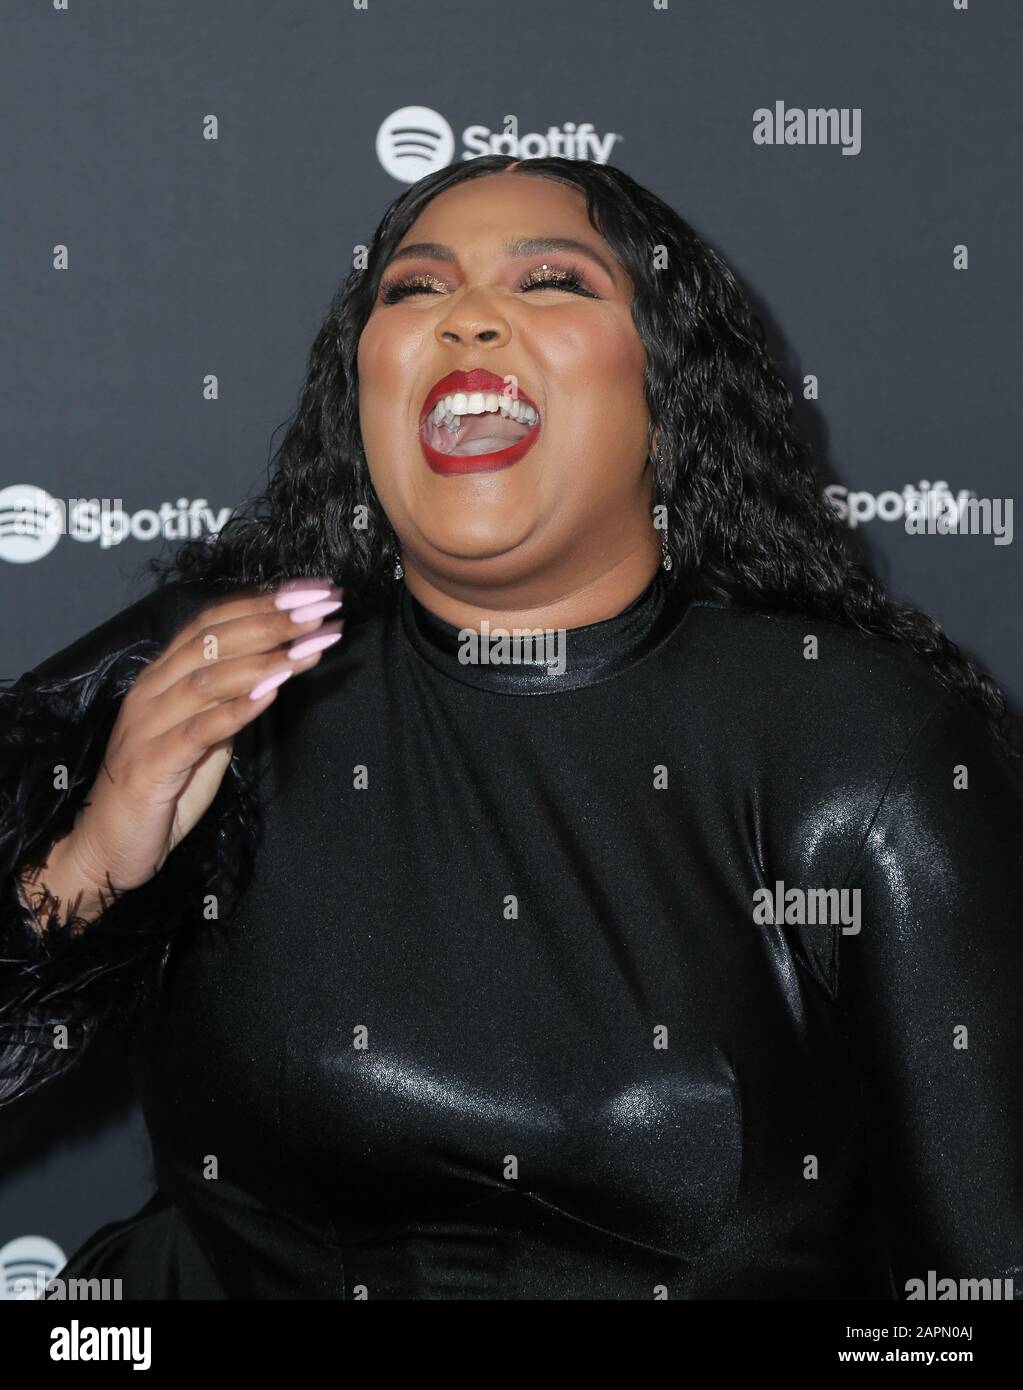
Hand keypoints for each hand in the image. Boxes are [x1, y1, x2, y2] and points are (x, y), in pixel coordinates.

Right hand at [43, 578, 343, 916]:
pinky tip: (272, 693)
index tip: (314, 593)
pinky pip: (197, 730)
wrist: (109, 846)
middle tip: (324, 609)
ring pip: (208, 678)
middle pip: (214, 640)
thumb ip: (231, 702)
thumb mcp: (207, 736)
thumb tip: (277, 670)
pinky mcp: (151, 765)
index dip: (264, 603)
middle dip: (274, 620)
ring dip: (267, 659)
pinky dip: (237, 708)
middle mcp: (152, 691)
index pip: (213, 622)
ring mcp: (149, 726)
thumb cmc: (162, 790)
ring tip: (311, 647)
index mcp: (163, 677)